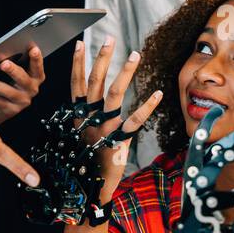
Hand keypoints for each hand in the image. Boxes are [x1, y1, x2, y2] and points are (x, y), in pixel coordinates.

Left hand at [0, 45, 44, 125]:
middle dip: (13, 71)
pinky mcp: (9, 110)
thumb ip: (11, 62)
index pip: (37, 67)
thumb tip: (0, 52)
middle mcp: (31, 89)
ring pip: (8, 91)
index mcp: (35, 77)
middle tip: (3, 64)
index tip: (33, 49)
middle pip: (24, 79)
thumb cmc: (5, 83)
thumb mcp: (11, 72)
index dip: (36, 58)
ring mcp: (21, 101)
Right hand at [71, 36, 163, 204]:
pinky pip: (134, 122)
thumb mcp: (82, 139)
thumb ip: (86, 120)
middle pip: (93, 83)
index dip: (78, 64)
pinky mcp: (118, 142)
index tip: (81, 44)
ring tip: (134, 54)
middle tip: (109, 38)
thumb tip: (88, 104)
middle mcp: (88, 120)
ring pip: (113, 95)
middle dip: (101, 59)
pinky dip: (147, 107)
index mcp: (78, 118)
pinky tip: (158, 94)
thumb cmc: (86, 165)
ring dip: (124, 73)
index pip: (76, 85)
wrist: (88, 194)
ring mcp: (103, 130)